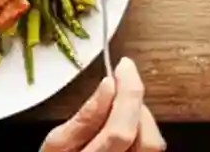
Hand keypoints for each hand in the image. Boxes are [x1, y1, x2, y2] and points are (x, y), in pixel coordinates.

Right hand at [41, 58, 166, 151]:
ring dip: (142, 117)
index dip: (128, 94)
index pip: (121, 131)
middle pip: (148, 141)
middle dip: (137, 105)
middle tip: (122, 82)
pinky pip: (150, 150)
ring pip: (154, 145)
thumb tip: (108, 85)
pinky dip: (143, 131)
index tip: (124, 66)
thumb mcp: (56, 146)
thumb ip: (83, 119)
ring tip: (120, 104)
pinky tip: (127, 123)